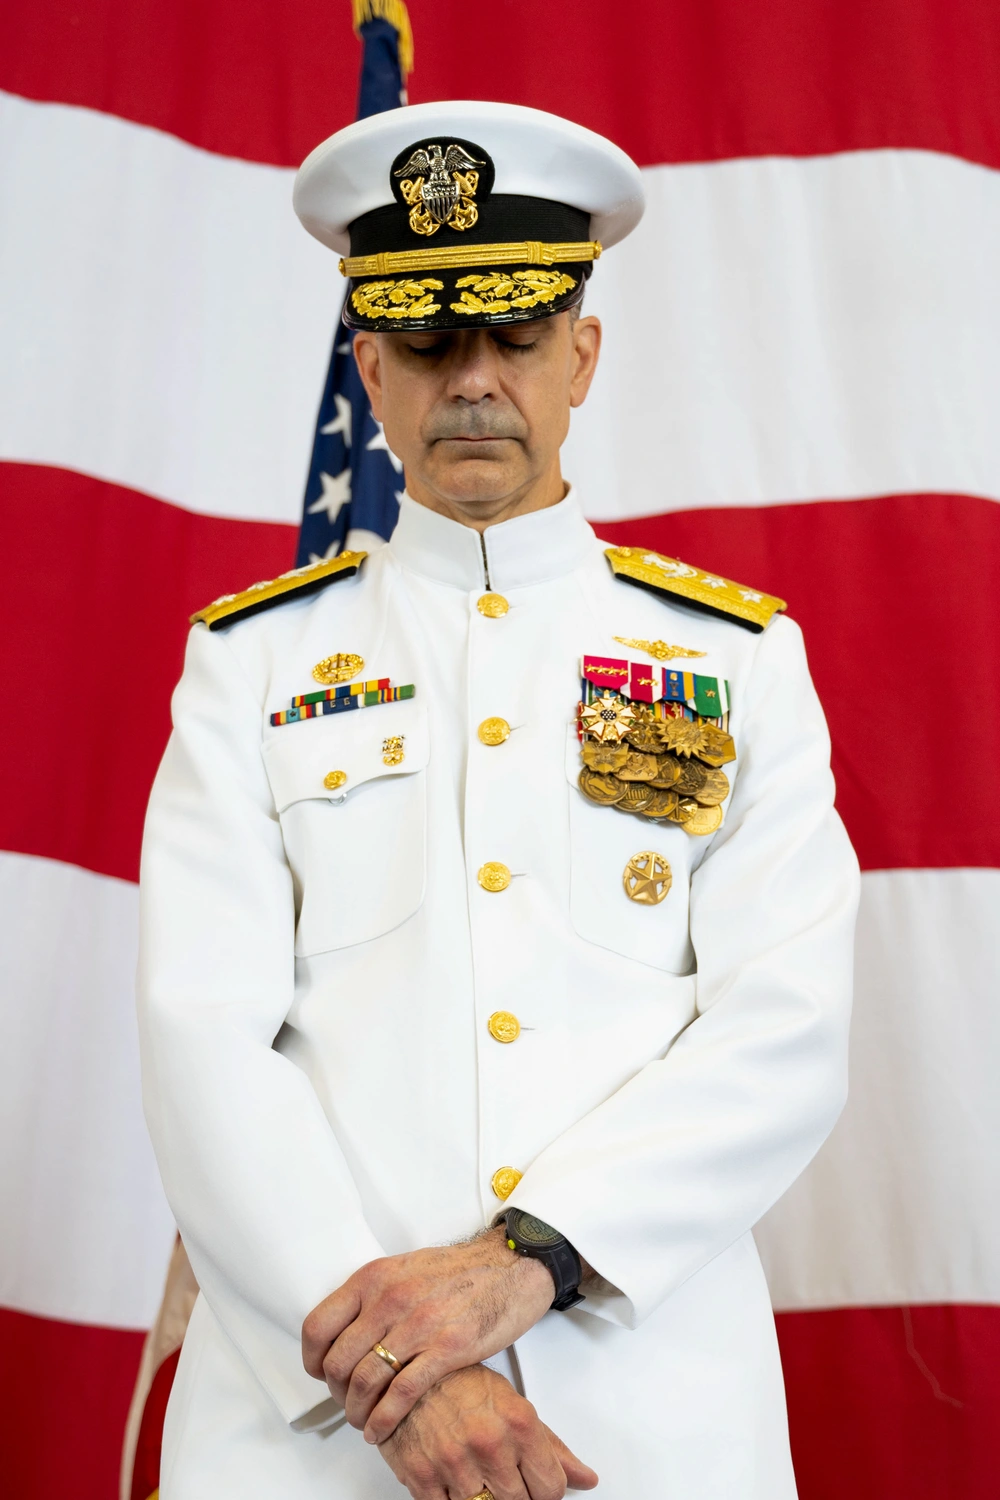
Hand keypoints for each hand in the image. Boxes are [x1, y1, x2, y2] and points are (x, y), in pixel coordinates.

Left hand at [302, 1227, 555, 1443]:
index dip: (313, 1360)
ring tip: (363, 1422)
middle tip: (346, 1404)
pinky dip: (384, 1419)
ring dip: (357, 1411)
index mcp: (374, 1278)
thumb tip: (348, 1330)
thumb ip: (374, 1296)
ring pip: (366, 1380)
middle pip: (339, 1361)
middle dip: (337, 1393)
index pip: (318, 1326)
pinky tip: (381, 1429)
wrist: (511, 1266)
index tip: (321, 1375)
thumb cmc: (460, 1270)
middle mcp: (389, 1299)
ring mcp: (418, 1324)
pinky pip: (401, 1394)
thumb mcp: (405, 1269)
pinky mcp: (446, 1348)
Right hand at [379, 1364, 597, 1499]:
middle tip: (503, 1477)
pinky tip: (454, 1482)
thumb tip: (585, 1478)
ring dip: (484, 1498)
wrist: (406, 1370)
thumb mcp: (513, 1403)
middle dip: (516, 1495)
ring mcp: (455, 1464)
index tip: (537, 1486)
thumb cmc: (461, 1382)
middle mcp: (489, 1444)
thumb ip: (552, 1446)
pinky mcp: (423, 1478)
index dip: (545, 1492)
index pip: (551, 1488)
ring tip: (478, 1475)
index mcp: (518, 1424)